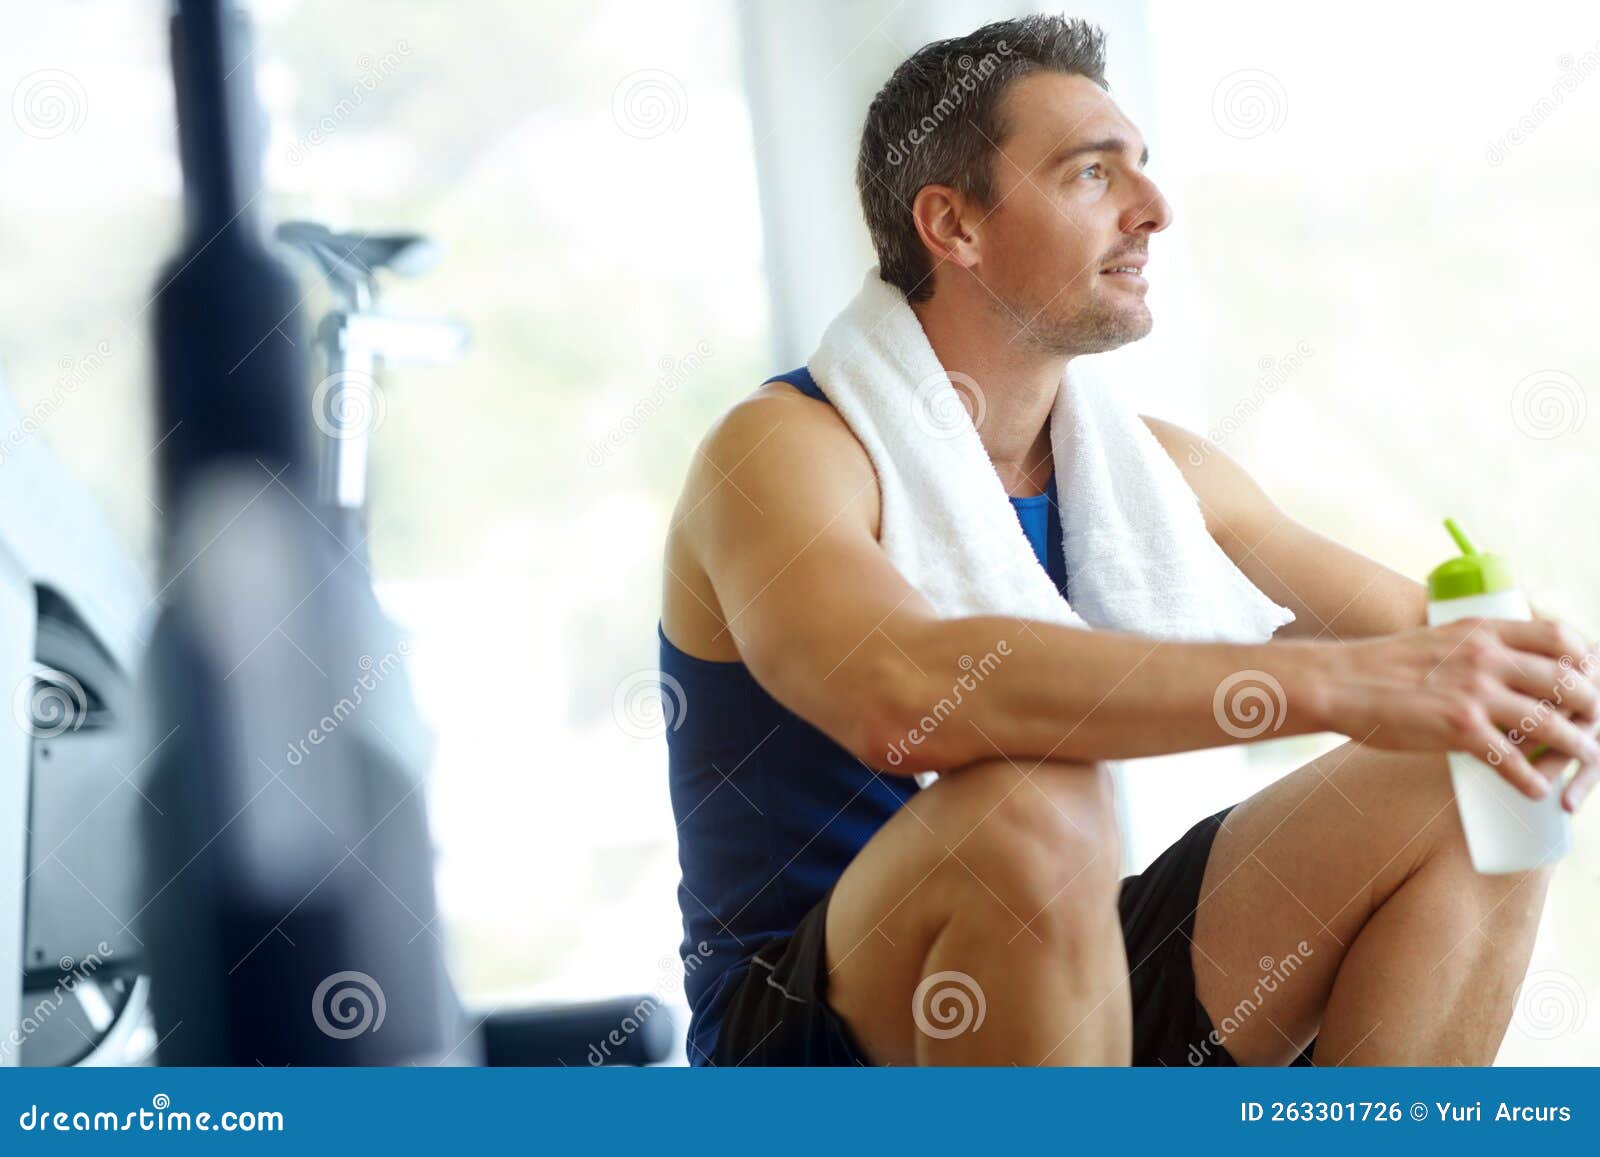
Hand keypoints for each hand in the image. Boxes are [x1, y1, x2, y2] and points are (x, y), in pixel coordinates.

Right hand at [1327, 616, 1599, 807]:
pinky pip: (1512, 760)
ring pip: (1551, 723)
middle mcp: (1486, 658)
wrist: (1339, 682)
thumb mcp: (1439, 638)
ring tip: (1588, 758)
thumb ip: (1477, 646)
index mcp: (1483, 631)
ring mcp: (1475, 694)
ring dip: (1578, 747)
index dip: (1586, 658)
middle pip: (1568, 681)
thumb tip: (1507, 662)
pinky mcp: (1459, 729)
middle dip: (1592, 705)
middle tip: (1596, 721)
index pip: (1560, 636)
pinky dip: (1531, 780)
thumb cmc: (1383, 664)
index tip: (1589, 676)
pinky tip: (1536, 790)